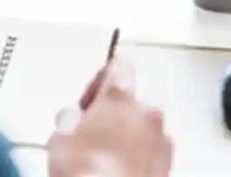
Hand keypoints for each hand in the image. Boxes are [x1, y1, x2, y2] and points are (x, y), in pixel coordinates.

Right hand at [48, 59, 172, 176]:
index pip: (118, 65)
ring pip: (142, 127)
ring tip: (105, 156)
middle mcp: (147, 112)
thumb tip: (76, 117)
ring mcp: (163, 139)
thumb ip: (71, 115)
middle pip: (130, 101)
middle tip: (92, 132)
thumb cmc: (83, 167)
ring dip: (127, 134)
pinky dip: (139, 154)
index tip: (91, 96)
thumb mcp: (60, 134)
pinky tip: (119, 168)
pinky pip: (151, 149)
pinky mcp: (170, 164)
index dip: (102, 78)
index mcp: (120, 97)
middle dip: (113, 113)